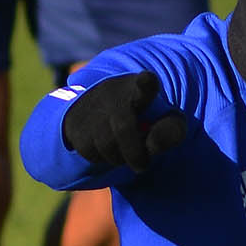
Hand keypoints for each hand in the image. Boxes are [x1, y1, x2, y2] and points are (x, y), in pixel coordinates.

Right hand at [59, 72, 188, 175]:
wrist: (101, 112)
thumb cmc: (145, 117)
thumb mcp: (167, 121)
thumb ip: (171, 131)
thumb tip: (152, 145)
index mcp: (140, 87)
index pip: (145, 84)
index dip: (146, 84)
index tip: (147, 79)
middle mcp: (113, 92)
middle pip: (124, 128)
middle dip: (135, 154)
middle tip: (142, 165)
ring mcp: (91, 107)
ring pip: (106, 144)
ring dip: (119, 158)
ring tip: (125, 153)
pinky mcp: (75, 124)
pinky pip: (90, 152)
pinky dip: (102, 159)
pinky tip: (107, 150)